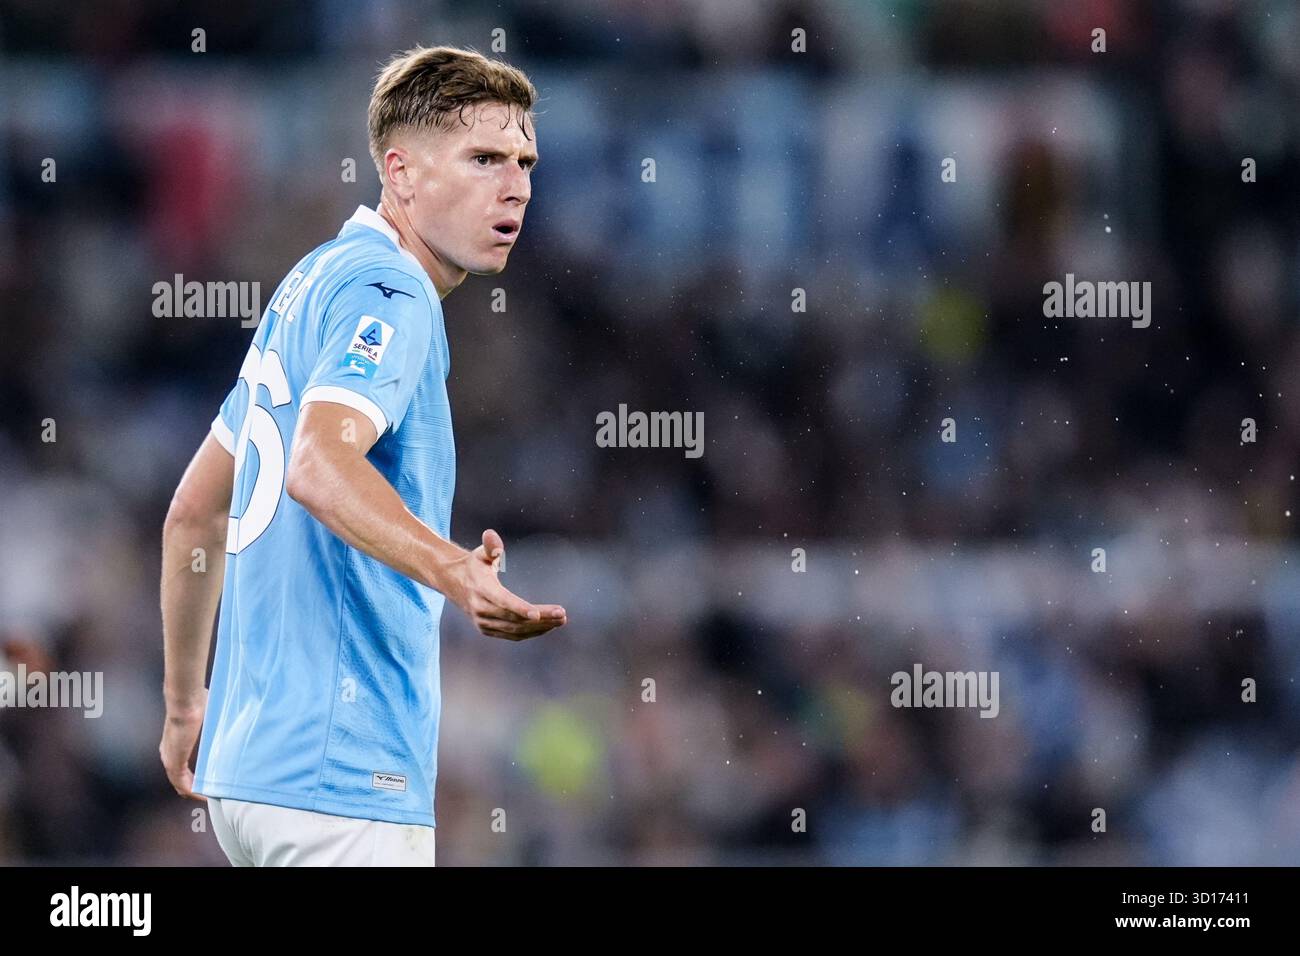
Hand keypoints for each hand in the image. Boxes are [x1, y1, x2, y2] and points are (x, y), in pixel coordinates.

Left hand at [160, 694, 207, 802]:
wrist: (186, 700)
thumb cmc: (195, 700)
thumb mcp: (207, 714)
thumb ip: (214, 719)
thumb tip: (230, 713)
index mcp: (175, 742)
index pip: (182, 765)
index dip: (194, 775)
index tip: (208, 779)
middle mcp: (169, 753)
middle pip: (180, 778)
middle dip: (195, 786)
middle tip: (211, 792)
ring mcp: (170, 759)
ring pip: (181, 784)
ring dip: (195, 791)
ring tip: (210, 796)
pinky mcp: (174, 763)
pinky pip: (183, 784)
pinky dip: (194, 791)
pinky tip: (205, 796)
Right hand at [449, 529, 566, 640]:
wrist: (453, 583)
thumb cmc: (473, 565)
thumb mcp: (479, 553)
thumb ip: (489, 546)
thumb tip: (492, 537)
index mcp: (480, 588)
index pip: (502, 601)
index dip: (519, 608)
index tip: (537, 614)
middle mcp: (480, 609)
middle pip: (513, 617)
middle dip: (540, 618)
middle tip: (562, 614)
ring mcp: (483, 622)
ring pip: (515, 630)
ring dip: (539, 627)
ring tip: (560, 620)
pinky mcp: (487, 630)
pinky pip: (512, 635)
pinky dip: (531, 633)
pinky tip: (548, 626)